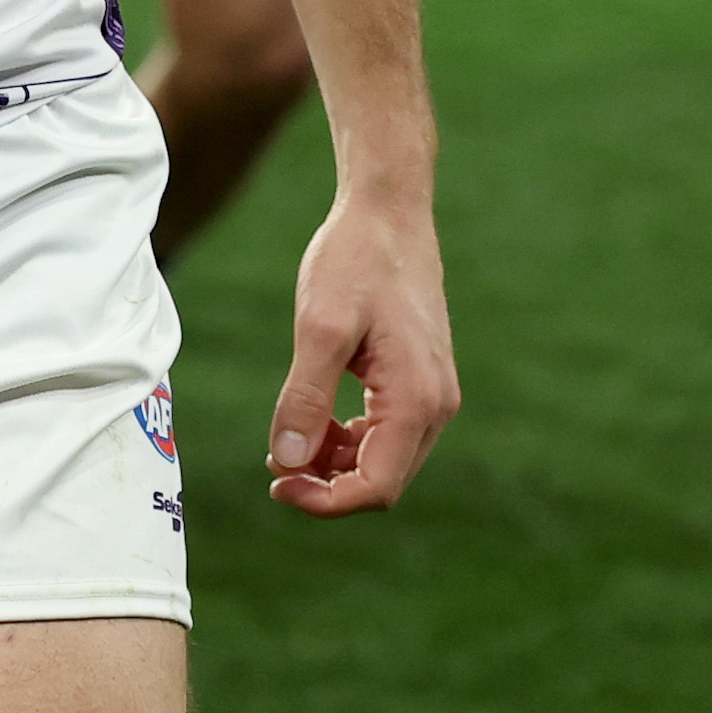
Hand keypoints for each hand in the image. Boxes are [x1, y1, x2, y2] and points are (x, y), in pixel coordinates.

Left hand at [267, 181, 457, 518]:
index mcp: (416, 400)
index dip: (323, 501)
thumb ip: (305, 398)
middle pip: (382, 481)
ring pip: (385, 460)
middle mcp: (436, 405)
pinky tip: (316, 419)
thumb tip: (288, 462)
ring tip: (290, 439)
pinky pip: (388, 433)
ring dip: (336, 463)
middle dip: (327, 484)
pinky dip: (350, 439)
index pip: (376, 488)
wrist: (387, 211)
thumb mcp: (320, 327)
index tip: (276, 483)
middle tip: (275, 463)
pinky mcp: (421, 379)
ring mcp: (433, 393)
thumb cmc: (355, 259)